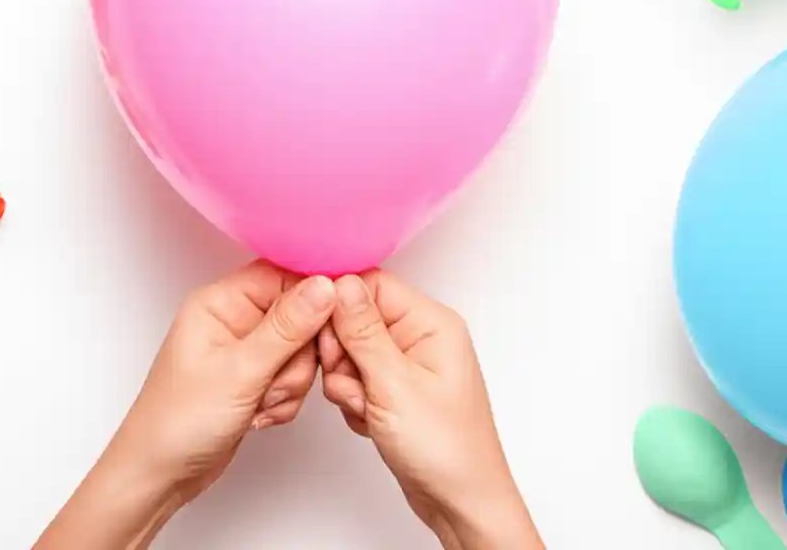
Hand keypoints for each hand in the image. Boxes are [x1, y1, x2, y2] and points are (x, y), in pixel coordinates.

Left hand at [37, 263, 336, 548]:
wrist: (160, 475)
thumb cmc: (178, 422)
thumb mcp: (240, 371)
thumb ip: (287, 327)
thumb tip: (325, 286)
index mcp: (219, 302)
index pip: (282, 275)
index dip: (313, 296)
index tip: (333, 319)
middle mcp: (232, 320)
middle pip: (299, 315)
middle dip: (298, 355)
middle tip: (275, 379)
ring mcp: (244, 351)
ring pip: (300, 351)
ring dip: (290, 383)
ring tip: (260, 402)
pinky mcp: (254, 379)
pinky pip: (292, 377)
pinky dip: (285, 400)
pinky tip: (259, 416)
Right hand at [318, 272, 541, 549]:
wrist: (460, 502)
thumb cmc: (446, 449)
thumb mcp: (394, 385)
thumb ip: (363, 331)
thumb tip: (342, 284)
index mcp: (432, 323)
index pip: (372, 285)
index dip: (340, 308)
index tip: (326, 337)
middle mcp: (422, 338)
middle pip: (356, 319)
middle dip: (342, 354)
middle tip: (354, 384)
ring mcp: (409, 365)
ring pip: (351, 354)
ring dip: (347, 384)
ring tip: (369, 410)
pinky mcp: (397, 390)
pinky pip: (357, 380)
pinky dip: (355, 402)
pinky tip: (372, 422)